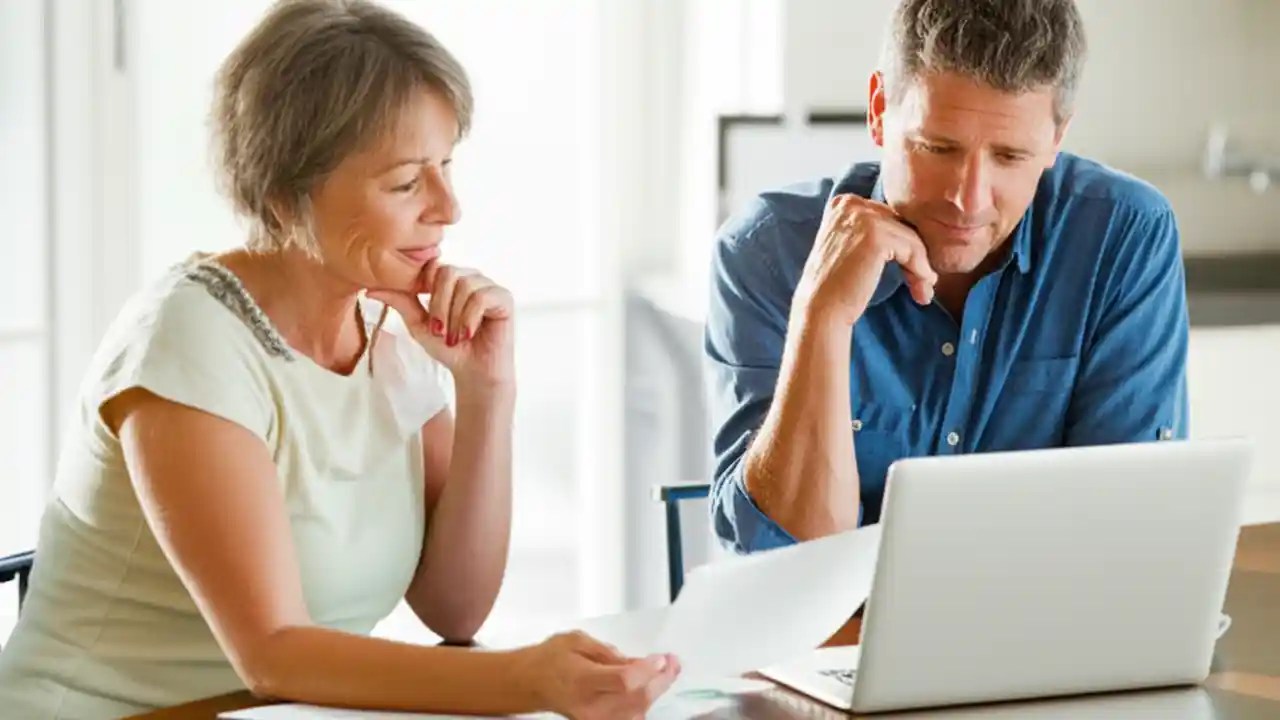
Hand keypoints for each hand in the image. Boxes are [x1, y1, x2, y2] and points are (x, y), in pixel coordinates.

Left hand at [367, 261, 514, 389]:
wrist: (473, 372)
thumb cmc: (448, 348)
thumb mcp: (418, 324)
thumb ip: (400, 302)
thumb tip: (370, 288)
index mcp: (451, 278)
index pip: (433, 265)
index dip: (426, 289)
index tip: (428, 318)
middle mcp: (470, 277)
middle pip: (448, 272)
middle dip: (439, 305)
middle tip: (438, 331)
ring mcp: (489, 285)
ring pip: (465, 285)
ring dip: (454, 316)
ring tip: (454, 337)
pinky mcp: (504, 298)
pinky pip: (482, 297)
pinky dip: (469, 318)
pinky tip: (467, 334)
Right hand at [512, 631, 680, 719]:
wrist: (533, 683)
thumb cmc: (552, 659)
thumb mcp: (577, 640)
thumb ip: (608, 652)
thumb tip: (637, 662)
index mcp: (582, 680)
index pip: (624, 681)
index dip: (647, 670)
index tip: (661, 657)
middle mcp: (589, 706)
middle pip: (636, 699)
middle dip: (660, 679)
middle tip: (671, 662)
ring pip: (638, 712)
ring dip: (656, 691)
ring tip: (665, 671)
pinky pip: (632, 718)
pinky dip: (644, 703)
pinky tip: (650, 687)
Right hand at [793, 194, 937, 326]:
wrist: (821, 309)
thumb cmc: (835, 287)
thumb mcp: (849, 246)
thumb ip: (870, 232)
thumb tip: (914, 233)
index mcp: (843, 203)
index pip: (888, 218)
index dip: (902, 245)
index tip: (908, 272)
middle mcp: (851, 203)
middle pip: (901, 225)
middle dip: (915, 256)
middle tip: (922, 284)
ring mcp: (863, 217)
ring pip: (911, 238)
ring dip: (921, 267)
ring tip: (923, 292)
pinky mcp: (877, 236)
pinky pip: (913, 250)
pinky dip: (921, 271)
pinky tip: (921, 292)